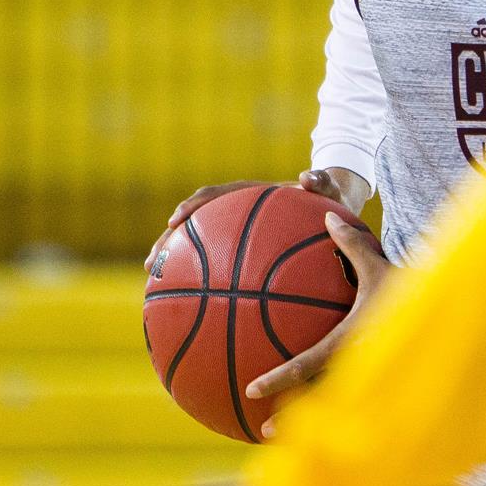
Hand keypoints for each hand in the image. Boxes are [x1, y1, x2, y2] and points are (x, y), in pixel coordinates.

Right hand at [144, 169, 368, 273]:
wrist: (332, 203)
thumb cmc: (329, 196)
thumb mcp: (328, 187)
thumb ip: (320, 181)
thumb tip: (308, 177)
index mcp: (249, 194)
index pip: (214, 196)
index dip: (193, 207)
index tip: (175, 221)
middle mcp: (236, 211)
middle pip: (194, 223)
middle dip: (169, 240)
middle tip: (152, 262)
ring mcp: (236, 230)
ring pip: (198, 245)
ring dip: (176, 261)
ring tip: (157, 286)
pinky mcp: (243, 248)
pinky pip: (217, 263)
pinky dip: (202, 279)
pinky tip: (196, 308)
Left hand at [246, 212, 395, 431]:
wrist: (462, 313)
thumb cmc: (416, 287)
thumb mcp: (381, 265)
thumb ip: (352, 244)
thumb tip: (327, 217)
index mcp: (355, 339)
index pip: (308, 363)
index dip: (279, 378)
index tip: (252, 388)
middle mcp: (362, 365)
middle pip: (319, 400)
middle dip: (293, 421)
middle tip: (261, 431)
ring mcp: (376, 379)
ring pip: (337, 409)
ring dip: (313, 425)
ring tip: (287, 435)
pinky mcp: (388, 385)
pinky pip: (356, 401)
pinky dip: (338, 413)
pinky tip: (325, 422)